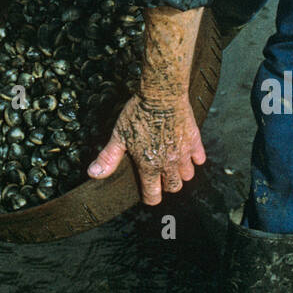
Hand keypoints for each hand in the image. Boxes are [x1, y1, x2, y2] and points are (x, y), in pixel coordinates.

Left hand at [88, 92, 205, 203]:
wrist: (161, 94)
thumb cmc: (138, 114)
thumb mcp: (119, 136)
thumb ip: (108, 158)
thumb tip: (93, 174)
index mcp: (149, 166)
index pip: (154, 196)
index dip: (149, 197)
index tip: (147, 193)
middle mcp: (168, 164)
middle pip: (174, 188)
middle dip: (166, 186)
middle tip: (159, 176)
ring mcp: (184, 153)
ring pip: (188, 175)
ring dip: (181, 173)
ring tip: (172, 164)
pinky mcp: (195, 141)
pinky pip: (200, 159)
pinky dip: (194, 159)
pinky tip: (186, 152)